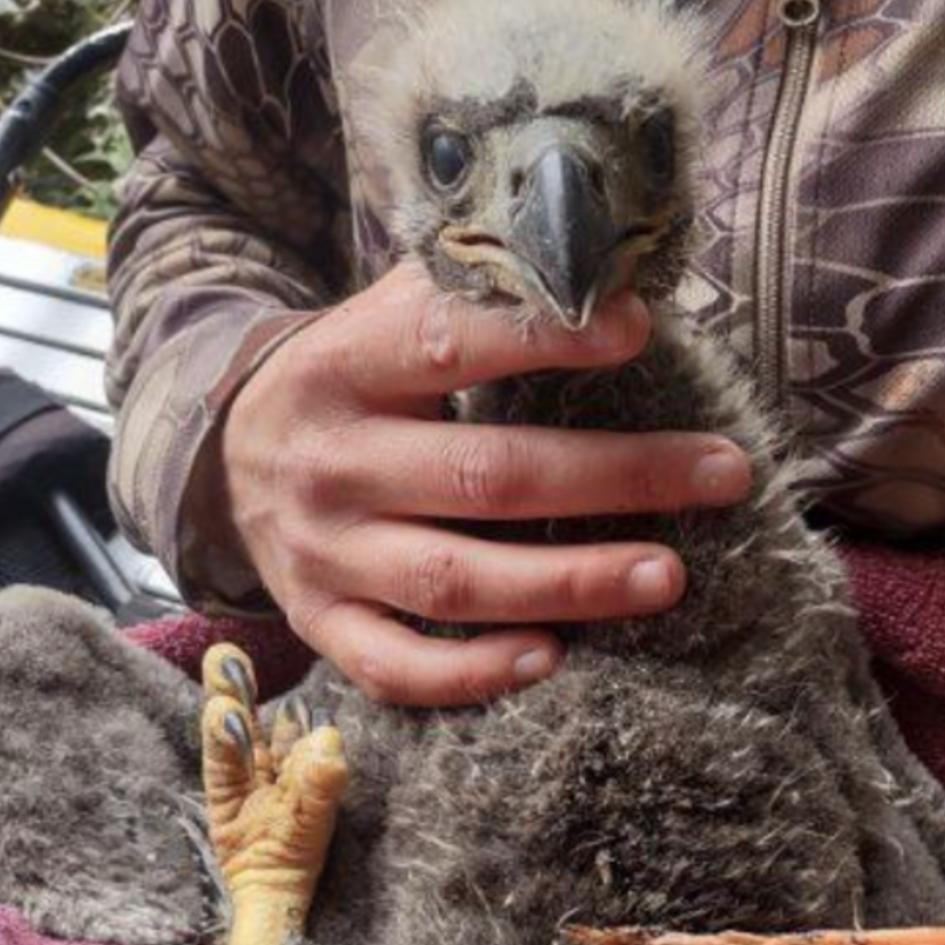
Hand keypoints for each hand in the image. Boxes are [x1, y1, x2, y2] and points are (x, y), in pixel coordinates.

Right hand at [203, 264, 751, 706]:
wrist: (222, 463)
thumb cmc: (352, 382)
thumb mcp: (383, 315)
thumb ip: (477, 294)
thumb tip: (615, 271)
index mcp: (346, 364)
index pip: (448, 341)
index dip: (545, 337)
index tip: (639, 331)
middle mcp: (330, 461)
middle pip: (483, 476)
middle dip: (614, 477)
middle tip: (721, 475)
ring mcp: (323, 554)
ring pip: (452, 579)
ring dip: (567, 584)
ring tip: (667, 577)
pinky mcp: (322, 626)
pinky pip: (397, 668)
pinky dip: (474, 673)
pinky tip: (554, 660)